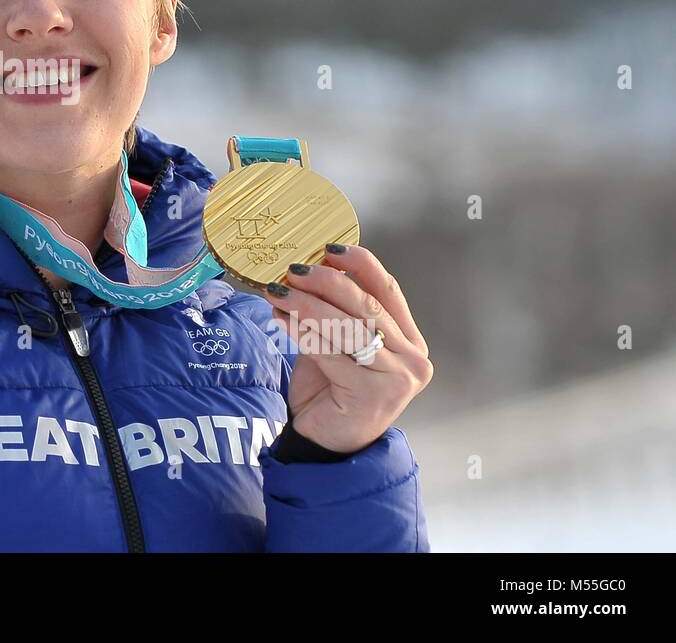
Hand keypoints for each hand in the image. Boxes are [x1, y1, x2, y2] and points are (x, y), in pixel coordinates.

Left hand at [260, 244, 432, 453]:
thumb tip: (307, 268)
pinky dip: (301, 331)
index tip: (329, 248)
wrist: (327, 443)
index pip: (388, 290)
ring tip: (278, 292)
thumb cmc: (332, 389)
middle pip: (366, 305)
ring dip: (306, 304)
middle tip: (292, 270)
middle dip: (326, 281)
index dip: (360, 264)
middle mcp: (412, 358)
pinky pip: (329, 352)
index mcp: (409, 340)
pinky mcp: (370, 394)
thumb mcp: (339, 344)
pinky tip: (281, 319)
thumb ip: (335, 311)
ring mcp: (396, 378)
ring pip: (346, 327)